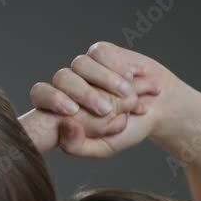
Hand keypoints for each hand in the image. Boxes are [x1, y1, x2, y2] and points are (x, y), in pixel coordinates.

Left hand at [19, 45, 154, 153]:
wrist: (159, 108)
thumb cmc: (127, 130)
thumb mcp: (103, 147)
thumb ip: (77, 146)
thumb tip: (63, 126)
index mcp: (61, 109)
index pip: (41, 96)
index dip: (51, 99)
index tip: (71, 111)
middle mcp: (69, 86)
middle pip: (61, 78)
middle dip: (84, 94)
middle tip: (106, 110)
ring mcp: (84, 68)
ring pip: (80, 64)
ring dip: (105, 81)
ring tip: (128, 97)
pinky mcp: (101, 53)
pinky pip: (99, 53)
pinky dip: (117, 67)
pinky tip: (131, 78)